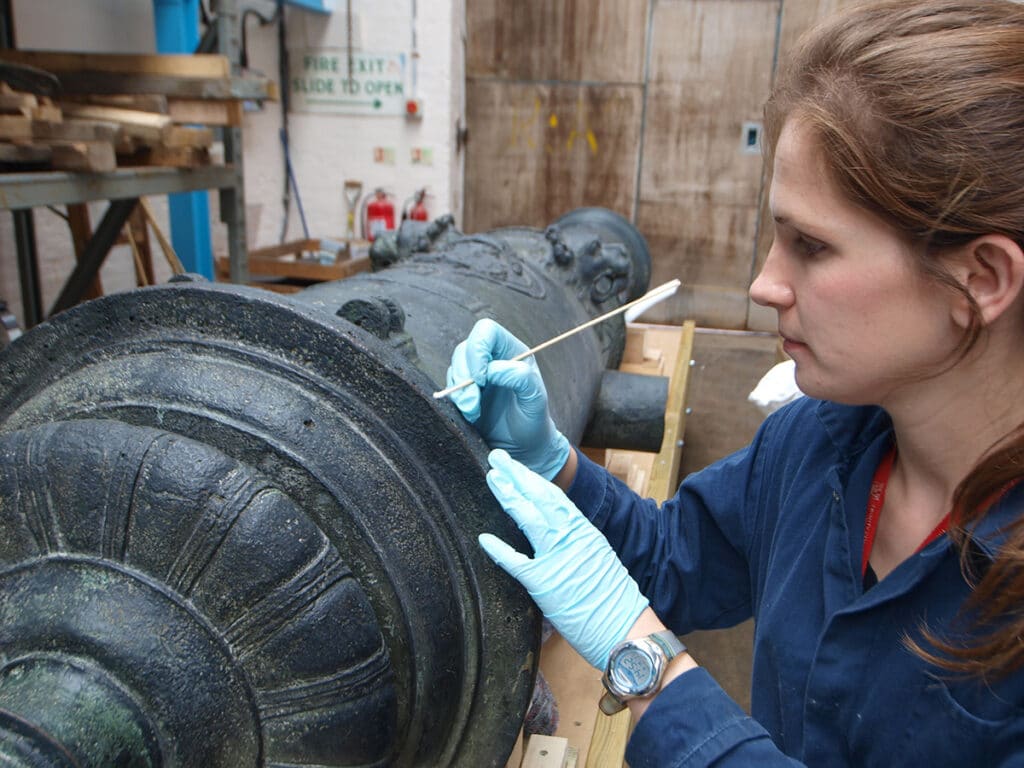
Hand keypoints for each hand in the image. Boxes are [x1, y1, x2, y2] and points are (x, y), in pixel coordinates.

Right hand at [446, 319, 569, 480]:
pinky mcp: (463, 393)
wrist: (523, 449)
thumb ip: (520, 378)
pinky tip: (470, 415)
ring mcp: (475, 375)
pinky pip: (449, 388)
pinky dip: (455, 401)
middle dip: (464, 376)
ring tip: (474, 412)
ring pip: (454, 368)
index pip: (486, 331)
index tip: (481, 379)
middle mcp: (491, 359)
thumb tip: (494, 369)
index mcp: (511, 352)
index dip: (477, 349)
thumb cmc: (533, 422)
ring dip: (459, 391)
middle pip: (464, 349)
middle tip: (473, 403)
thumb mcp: (535, 400)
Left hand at [479, 449, 648, 669]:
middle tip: (496, 457)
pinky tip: (484, 538)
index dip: (533, 479)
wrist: (627, 629)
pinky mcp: (545, 584)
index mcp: (586, 531)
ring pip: (529, 517)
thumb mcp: (600, 560)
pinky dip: (498, 550)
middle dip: (516, 475)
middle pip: (540, 497)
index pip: (555, 497)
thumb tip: (559, 538)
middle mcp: (572, 538)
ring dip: (508, 495)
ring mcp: (558, 559)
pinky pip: (516, 563)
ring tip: (491, 478)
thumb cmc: (616, 601)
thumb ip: (577, 545)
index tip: (516, 466)